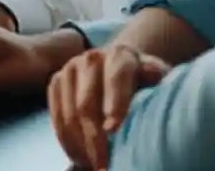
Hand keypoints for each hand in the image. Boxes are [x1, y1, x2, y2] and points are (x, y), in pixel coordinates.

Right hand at [47, 45, 171, 170]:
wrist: (119, 66)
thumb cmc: (144, 80)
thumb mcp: (158, 78)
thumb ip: (157, 80)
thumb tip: (156, 82)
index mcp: (120, 55)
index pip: (116, 80)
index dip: (115, 105)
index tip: (113, 130)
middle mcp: (91, 58)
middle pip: (87, 104)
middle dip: (95, 139)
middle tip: (104, 165)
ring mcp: (70, 69)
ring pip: (69, 114)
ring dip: (79, 145)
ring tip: (93, 166)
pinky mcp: (56, 81)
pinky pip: (56, 117)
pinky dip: (66, 140)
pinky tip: (79, 156)